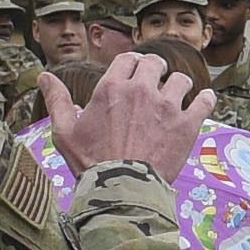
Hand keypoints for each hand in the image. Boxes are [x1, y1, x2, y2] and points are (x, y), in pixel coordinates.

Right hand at [56, 48, 205, 181]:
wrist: (119, 190)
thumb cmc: (90, 162)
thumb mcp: (64, 132)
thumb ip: (57, 100)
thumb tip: (43, 76)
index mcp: (111, 88)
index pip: (127, 59)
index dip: (132, 63)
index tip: (134, 71)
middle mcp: (141, 90)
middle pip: (155, 63)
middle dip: (154, 70)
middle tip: (154, 82)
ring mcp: (166, 106)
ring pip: (180, 80)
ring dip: (178, 86)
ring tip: (175, 96)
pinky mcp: (187, 125)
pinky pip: (204, 101)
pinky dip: (205, 100)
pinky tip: (202, 101)